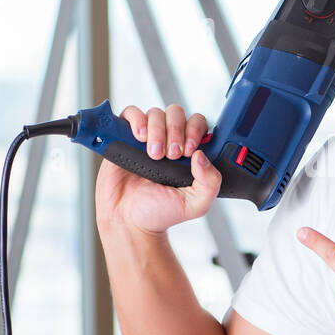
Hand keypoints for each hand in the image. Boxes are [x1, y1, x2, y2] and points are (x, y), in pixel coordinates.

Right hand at [95, 103, 221, 237]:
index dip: (195, 130)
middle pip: (176, 113)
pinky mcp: (124, 137)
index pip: (197, 123)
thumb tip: (202, 155)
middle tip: (171, 155)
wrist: (129, 221)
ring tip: (154, 154)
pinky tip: (139, 138)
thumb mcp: (195, 204)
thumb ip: (210, 183)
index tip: (190, 150)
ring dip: (157, 130)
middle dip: (176, 130)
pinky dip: (137, 120)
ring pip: (156, 113)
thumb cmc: (160, 212)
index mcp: (188, 152)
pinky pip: (131, 113)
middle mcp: (168, 140)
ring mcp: (146, 138)